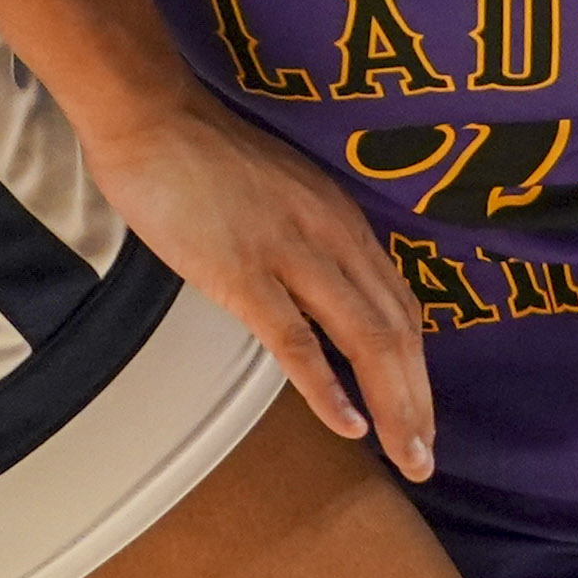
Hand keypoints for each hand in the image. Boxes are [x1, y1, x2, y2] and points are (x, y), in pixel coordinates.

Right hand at [86, 91, 437, 479]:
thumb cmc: (206, 159)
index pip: (401, 308)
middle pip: (397, 332)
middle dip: (417, 401)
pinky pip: (295, 338)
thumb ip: (309, 244)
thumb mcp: (283, 198)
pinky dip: (326, 387)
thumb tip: (319, 295)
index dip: (418, 370)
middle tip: (424, 460)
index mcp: (344, 223)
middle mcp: (334, 238)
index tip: (422, 419)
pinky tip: (346, 426)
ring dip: (391, 404)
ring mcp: (292, 254)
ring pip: (365, 339)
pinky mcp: (242, 271)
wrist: (153, 117)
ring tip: (405, 455)